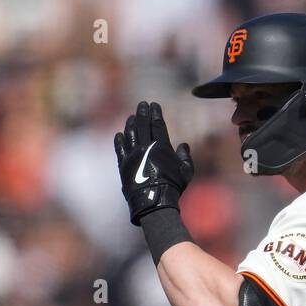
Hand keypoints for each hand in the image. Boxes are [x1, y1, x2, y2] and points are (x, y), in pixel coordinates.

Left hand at [114, 101, 193, 225]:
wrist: (154, 201)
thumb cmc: (173, 187)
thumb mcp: (186, 172)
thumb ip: (185, 156)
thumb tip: (184, 145)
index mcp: (161, 146)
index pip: (157, 124)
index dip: (155, 113)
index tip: (154, 105)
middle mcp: (145, 147)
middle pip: (142, 124)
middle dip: (142, 112)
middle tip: (142, 104)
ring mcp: (132, 155)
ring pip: (130, 133)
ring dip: (130, 123)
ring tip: (131, 117)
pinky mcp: (123, 164)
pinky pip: (120, 148)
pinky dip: (120, 139)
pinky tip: (120, 134)